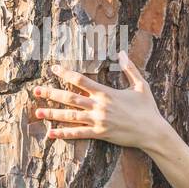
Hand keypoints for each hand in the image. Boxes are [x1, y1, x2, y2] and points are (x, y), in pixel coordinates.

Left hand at [33, 50, 165, 150]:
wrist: (152, 131)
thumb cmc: (148, 108)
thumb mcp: (140, 85)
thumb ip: (130, 69)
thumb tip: (122, 53)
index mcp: (106, 93)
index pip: (80, 80)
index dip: (65, 73)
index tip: (53, 68)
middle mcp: (99, 106)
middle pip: (70, 98)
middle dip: (51, 93)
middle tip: (36, 90)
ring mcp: (98, 121)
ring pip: (70, 116)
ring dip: (52, 113)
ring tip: (37, 111)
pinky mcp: (100, 134)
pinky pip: (78, 134)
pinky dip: (64, 134)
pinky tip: (51, 133)